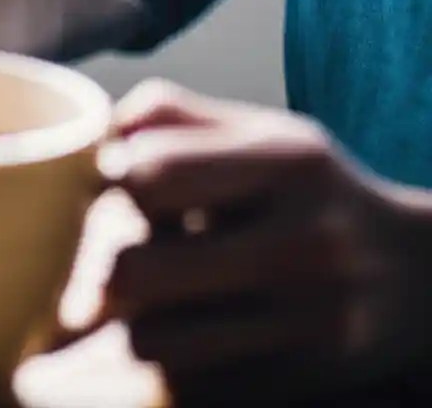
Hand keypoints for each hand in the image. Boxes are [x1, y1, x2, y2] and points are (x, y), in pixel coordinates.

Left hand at [103, 80, 431, 404]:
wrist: (420, 277)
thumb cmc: (309, 194)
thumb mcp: (261, 134)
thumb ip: (170, 113)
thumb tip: (95, 136)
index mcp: (290, 163)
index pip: (151, 172)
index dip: (113, 181)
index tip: (120, 187)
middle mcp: (306, 243)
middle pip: (131, 271)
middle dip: (108, 266)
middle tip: (124, 259)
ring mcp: (308, 321)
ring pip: (147, 340)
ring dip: (134, 325)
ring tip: (161, 304)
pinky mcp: (297, 382)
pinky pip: (184, 384)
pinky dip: (171, 363)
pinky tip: (193, 336)